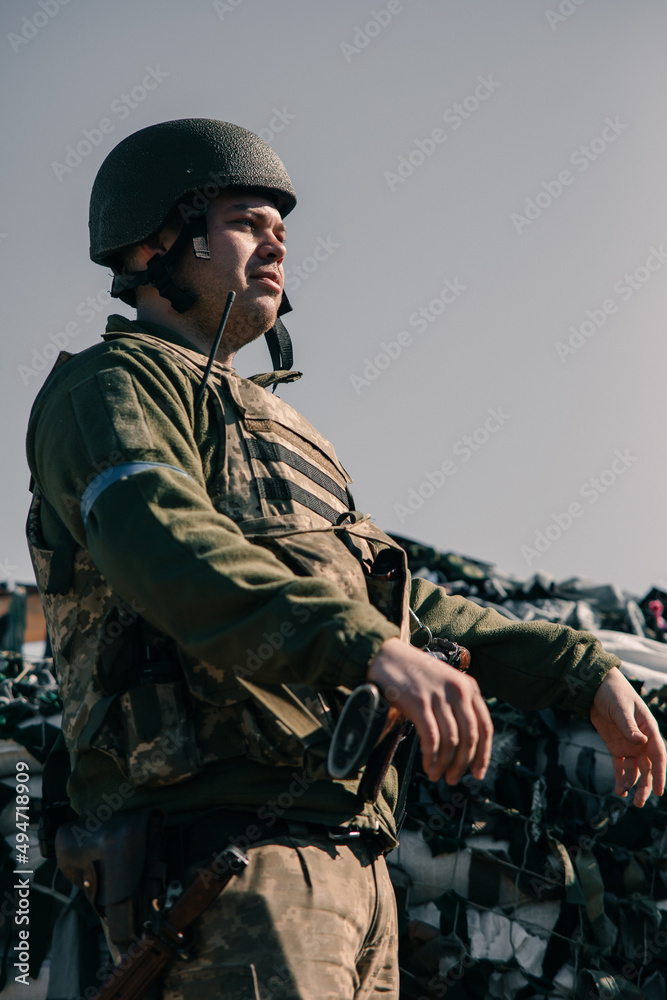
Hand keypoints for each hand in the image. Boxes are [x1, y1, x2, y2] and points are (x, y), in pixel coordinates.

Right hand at [367, 637, 492, 783]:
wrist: (386, 655)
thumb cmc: (414, 672)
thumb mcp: (445, 682)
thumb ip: (457, 705)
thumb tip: (464, 744)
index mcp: (469, 687)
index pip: (485, 727)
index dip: (483, 754)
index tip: (477, 773)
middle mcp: (458, 690)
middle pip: (470, 737)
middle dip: (463, 764)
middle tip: (453, 779)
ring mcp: (439, 696)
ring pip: (452, 741)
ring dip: (445, 764)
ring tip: (436, 775)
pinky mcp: (419, 703)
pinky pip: (432, 738)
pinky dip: (432, 757)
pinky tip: (428, 766)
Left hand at [590, 667, 666, 806]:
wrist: (595, 687)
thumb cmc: (613, 693)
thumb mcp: (619, 707)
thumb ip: (628, 725)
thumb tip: (641, 742)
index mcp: (648, 729)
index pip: (658, 754)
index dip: (660, 773)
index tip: (660, 791)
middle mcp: (642, 740)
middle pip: (648, 767)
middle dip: (646, 785)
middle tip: (639, 802)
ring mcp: (629, 744)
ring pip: (634, 769)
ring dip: (631, 783)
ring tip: (623, 794)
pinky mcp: (616, 746)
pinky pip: (620, 765)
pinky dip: (619, 777)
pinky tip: (618, 790)